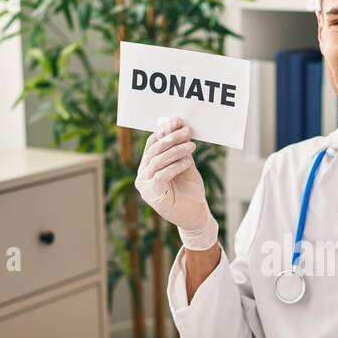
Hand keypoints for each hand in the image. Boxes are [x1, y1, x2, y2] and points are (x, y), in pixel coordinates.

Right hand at [135, 117, 218, 250]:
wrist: (195, 216)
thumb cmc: (190, 191)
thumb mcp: (185, 164)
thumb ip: (179, 148)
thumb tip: (178, 126)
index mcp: (147, 166)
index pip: (152, 143)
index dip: (164, 130)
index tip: (179, 120)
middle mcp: (142, 175)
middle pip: (154, 150)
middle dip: (172, 138)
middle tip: (188, 131)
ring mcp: (144, 185)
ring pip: (158, 160)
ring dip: (176, 150)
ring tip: (192, 146)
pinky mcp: (152, 194)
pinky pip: (162, 174)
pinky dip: (176, 166)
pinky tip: (188, 162)